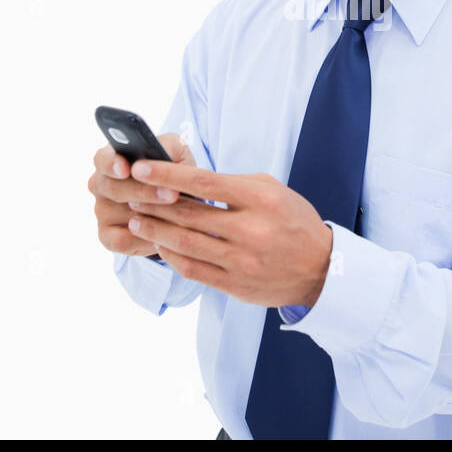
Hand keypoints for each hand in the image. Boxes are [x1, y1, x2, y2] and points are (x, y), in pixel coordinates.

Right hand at [88, 133, 196, 256]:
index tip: (126, 168)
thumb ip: (169, 145)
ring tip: (177, 217)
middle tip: (172, 194)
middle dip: (145, 192)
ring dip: (150, 216)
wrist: (182, 201)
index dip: (112, 164)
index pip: (103, 159)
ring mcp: (101, 210)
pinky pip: (121, 240)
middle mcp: (101, 184)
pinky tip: (163, 236)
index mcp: (111, 158)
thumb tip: (161, 150)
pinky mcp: (106, 235)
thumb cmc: (174, 170)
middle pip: (114, 188)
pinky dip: (143, 239)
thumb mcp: (177, 152)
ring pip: (119, 214)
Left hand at [125, 159, 333, 309]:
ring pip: (184, 243)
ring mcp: (241, 260)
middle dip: (153, 202)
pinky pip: (192, 269)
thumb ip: (233, 184)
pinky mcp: (235, 284)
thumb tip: (189, 181)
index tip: (141, 167)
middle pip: (188, 213)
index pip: (203, 182)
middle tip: (130, 194)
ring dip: (154, 230)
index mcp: (260, 199)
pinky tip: (159, 245)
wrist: (321, 270)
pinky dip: (171, 256)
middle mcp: (250, 229)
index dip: (167, 174)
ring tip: (136, 220)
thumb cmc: (293, 222)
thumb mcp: (272, 190)